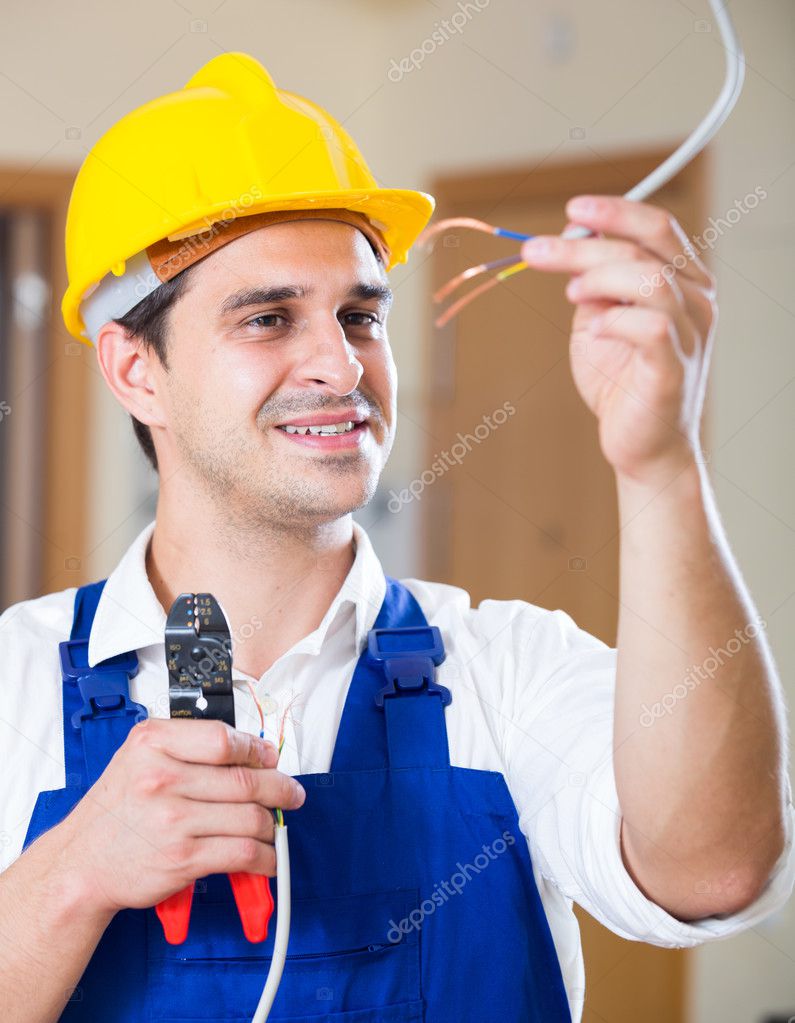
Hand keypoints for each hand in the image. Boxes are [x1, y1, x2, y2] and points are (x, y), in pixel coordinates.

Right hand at [55, 718, 305, 915]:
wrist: (81, 865)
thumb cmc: (117, 810)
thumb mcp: (140, 758)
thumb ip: (189, 746)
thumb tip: (254, 752)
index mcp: (153, 744)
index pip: (224, 739)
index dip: (257, 749)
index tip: (269, 758)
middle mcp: (161, 778)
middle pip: (245, 779)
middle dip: (280, 788)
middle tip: (291, 793)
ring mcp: (173, 820)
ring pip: (250, 817)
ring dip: (272, 825)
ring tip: (273, 827)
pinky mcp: (183, 858)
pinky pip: (243, 853)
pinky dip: (265, 857)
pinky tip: (266, 857)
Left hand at [521, 195, 716, 485]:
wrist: (640, 447)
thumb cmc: (620, 383)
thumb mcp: (598, 320)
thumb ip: (592, 282)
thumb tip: (571, 238)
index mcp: (683, 282)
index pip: (657, 228)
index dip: (615, 212)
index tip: (572, 209)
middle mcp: (696, 302)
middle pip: (645, 248)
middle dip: (583, 245)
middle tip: (536, 250)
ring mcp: (690, 335)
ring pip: (651, 279)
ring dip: (600, 278)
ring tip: (571, 297)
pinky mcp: (673, 369)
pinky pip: (651, 328)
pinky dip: (614, 321)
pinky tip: (593, 330)